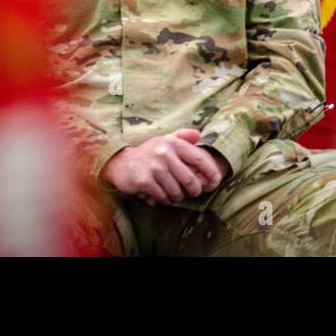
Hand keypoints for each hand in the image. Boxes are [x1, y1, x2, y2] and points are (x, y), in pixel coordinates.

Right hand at [99, 128, 223, 205]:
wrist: (120, 162)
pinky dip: (164, 200)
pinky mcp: (145, 181)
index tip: (215, 181)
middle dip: (194, 190)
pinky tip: (161, 196)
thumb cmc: (147, 153)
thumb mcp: (164, 140)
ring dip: (177, 197)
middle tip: (193, 192)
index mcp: (173, 143)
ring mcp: (155, 168)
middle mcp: (164, 153)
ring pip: (177, 192)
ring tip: (173, 193)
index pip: (199, 159)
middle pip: (190, 180)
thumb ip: (182, 135)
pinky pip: (163, 197)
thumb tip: (199, 134)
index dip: (211, 172)